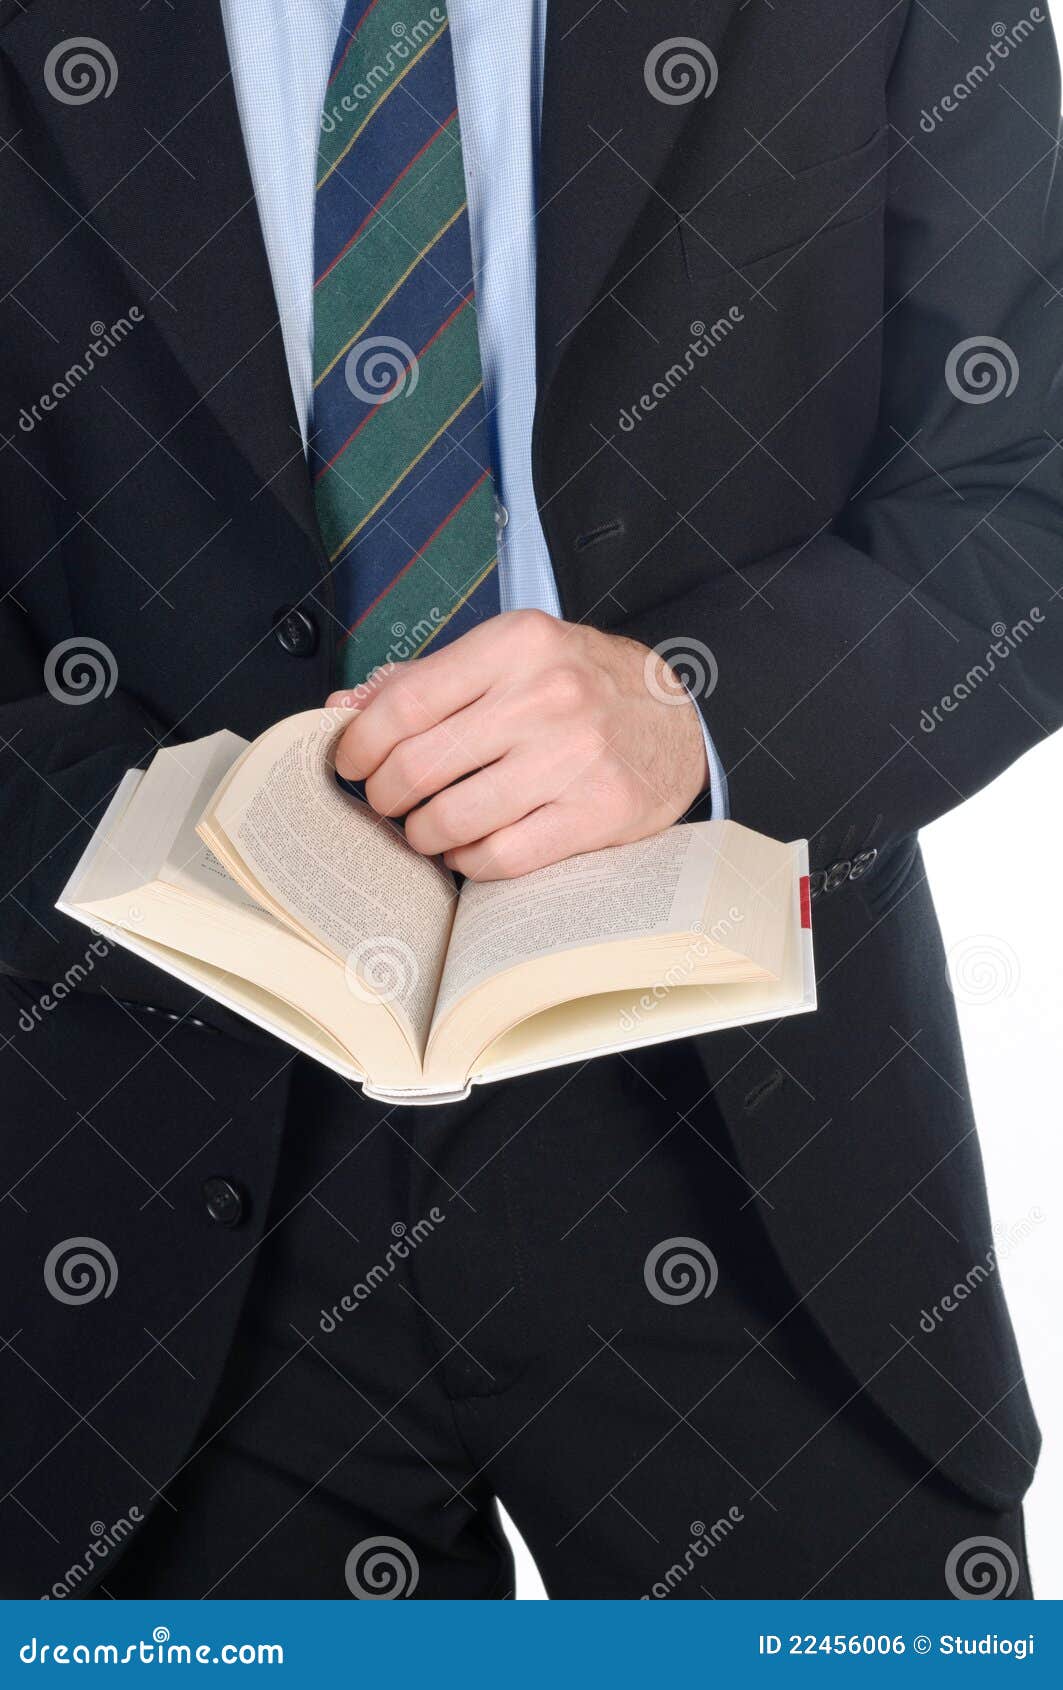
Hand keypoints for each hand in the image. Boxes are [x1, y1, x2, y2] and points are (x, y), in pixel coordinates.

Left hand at [327, 610, 708, 878]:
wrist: (677, 720)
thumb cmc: (575, 688)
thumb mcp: (508, 659)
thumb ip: (425, 680)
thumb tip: (342, 708)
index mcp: (516, 644)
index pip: (404, 703)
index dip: (359, 745)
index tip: (350, 764)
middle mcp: (547, 695)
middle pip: (419, 766)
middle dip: (385, 796)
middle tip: (387, 802)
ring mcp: (575, 757)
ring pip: (453, 819)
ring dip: (421, 835)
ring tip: (425, 828)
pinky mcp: (597, 812)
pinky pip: (500, 856)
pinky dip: (467, 861)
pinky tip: (467, 848)